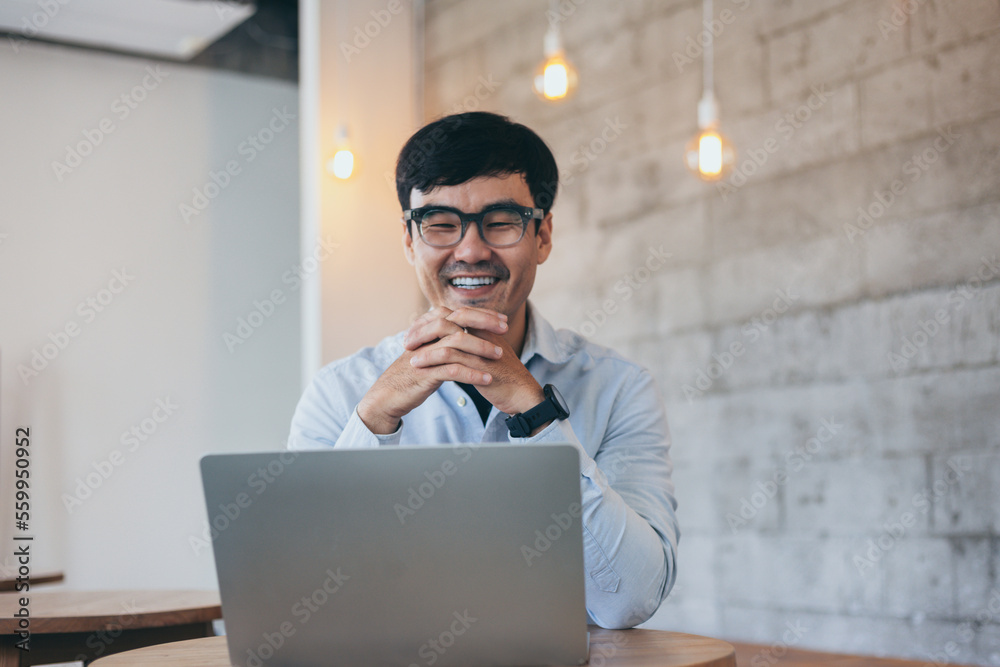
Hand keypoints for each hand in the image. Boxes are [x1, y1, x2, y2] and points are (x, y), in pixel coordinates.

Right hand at [357, 306, 511, 433]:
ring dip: (480, 348)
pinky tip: (486, 379)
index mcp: (429, 329)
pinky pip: (452, 370)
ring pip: (456, 343)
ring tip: (499, 355)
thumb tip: (468, 333)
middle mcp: (427, 337)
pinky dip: (471, 373)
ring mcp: (425, 354)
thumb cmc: (413, 373)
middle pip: (458, 321)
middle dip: (484, 323)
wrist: (389, 394)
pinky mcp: (425, 373)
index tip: (502, 319)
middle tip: (505, 328)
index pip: (458, 313)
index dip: (481, 314)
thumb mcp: (431, 352)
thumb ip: (446, 341)